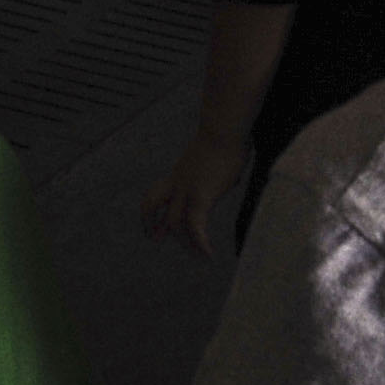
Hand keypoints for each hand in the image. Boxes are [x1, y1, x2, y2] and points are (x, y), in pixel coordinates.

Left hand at [140, 131, 246, 258]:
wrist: (225, 128)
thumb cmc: (226, 136)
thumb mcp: (213, 154)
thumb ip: (216, 164)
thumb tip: (233, 161)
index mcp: (179, 173)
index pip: (157, 193)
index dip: (151, 209)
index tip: (155, 224)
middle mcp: (178, 182)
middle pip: (153, 204)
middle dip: (151, 224)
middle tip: (154, 239)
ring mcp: (187, 190)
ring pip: (175, 222)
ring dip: (185, 243)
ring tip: (199, 256)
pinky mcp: (201, 196)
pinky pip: (196, 226)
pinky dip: (200, 243)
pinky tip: (209, 254)